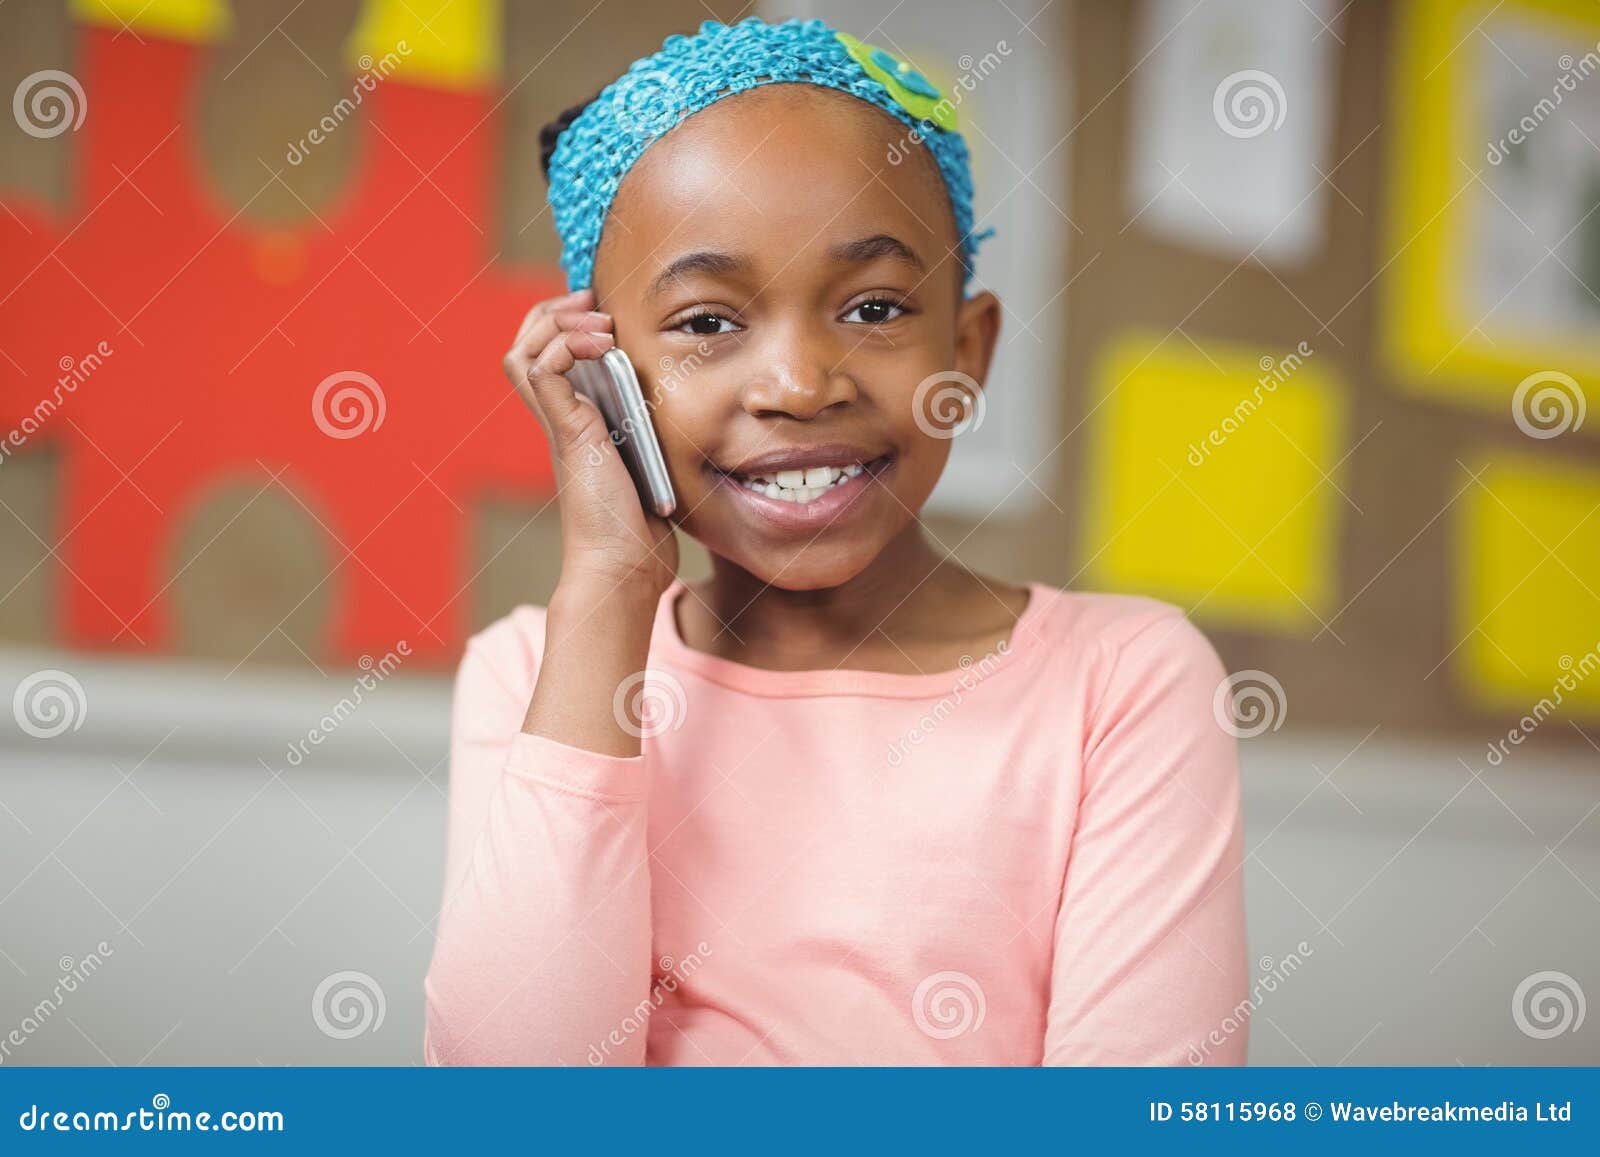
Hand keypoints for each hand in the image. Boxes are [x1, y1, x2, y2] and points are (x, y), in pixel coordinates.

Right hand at [503, 289, 678, 602]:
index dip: (566, 323)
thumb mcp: (653, 460)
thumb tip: (694, 400)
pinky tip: (604, 346)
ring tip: (598, 322)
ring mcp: (560, 425)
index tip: (605, 311)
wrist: (625, 568)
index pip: (547, 355)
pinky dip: (567, 344)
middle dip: (555, 311)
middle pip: (524, 344)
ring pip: (521, 350)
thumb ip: (654, 429)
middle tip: (595, 304)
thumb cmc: (644, 526)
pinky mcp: (567, 432)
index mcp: (578, 420)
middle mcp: (562, 419)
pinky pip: (541, 370)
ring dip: (558, 322)